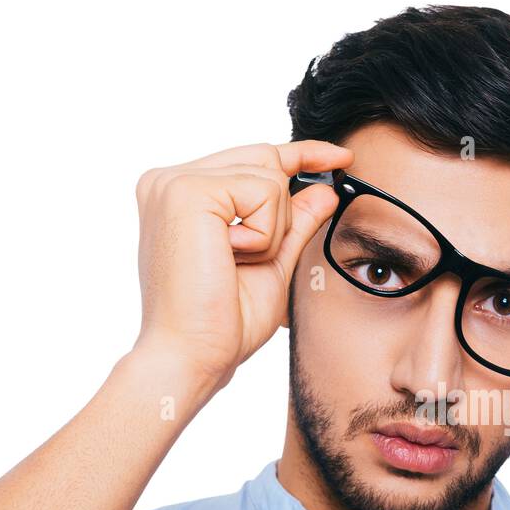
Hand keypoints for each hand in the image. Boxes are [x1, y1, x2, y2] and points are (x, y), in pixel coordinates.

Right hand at [132, 139, 352, 391]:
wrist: (192, 355)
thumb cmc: (222, 321)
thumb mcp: (271, 262)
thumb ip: (294, 222)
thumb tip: (325, 188)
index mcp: (180, 194)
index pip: (251, 157)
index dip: (300, 154)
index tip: (341, 156)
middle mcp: (169, 180)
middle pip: (265, 161)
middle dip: (279, 215)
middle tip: (247, 260)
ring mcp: (173, 181)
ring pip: (269, 176)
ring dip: (270, 230)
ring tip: (231, 263)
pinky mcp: (186, 190)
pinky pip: (263, 192)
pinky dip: (263, 234)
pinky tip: (230, 257)